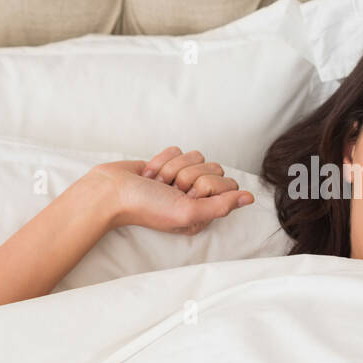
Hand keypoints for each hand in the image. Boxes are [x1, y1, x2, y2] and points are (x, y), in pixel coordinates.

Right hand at [88, 147, 253, 234]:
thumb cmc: (146, 208)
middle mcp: (195, 196)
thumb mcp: (187, 213)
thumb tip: (250, 198)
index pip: (228, 185)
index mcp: (204, 212)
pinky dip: (161, 160)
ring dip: (172, 168)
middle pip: (214, 168)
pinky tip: (150, 175)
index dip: (208, 185)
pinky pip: (177, 150)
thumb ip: (221, 206)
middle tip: (169, 190)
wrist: (111, 192)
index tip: (188, 195)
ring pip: (195, 156)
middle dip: (187, 176)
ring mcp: (181, 178)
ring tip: (157, 183)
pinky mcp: (168, 163)